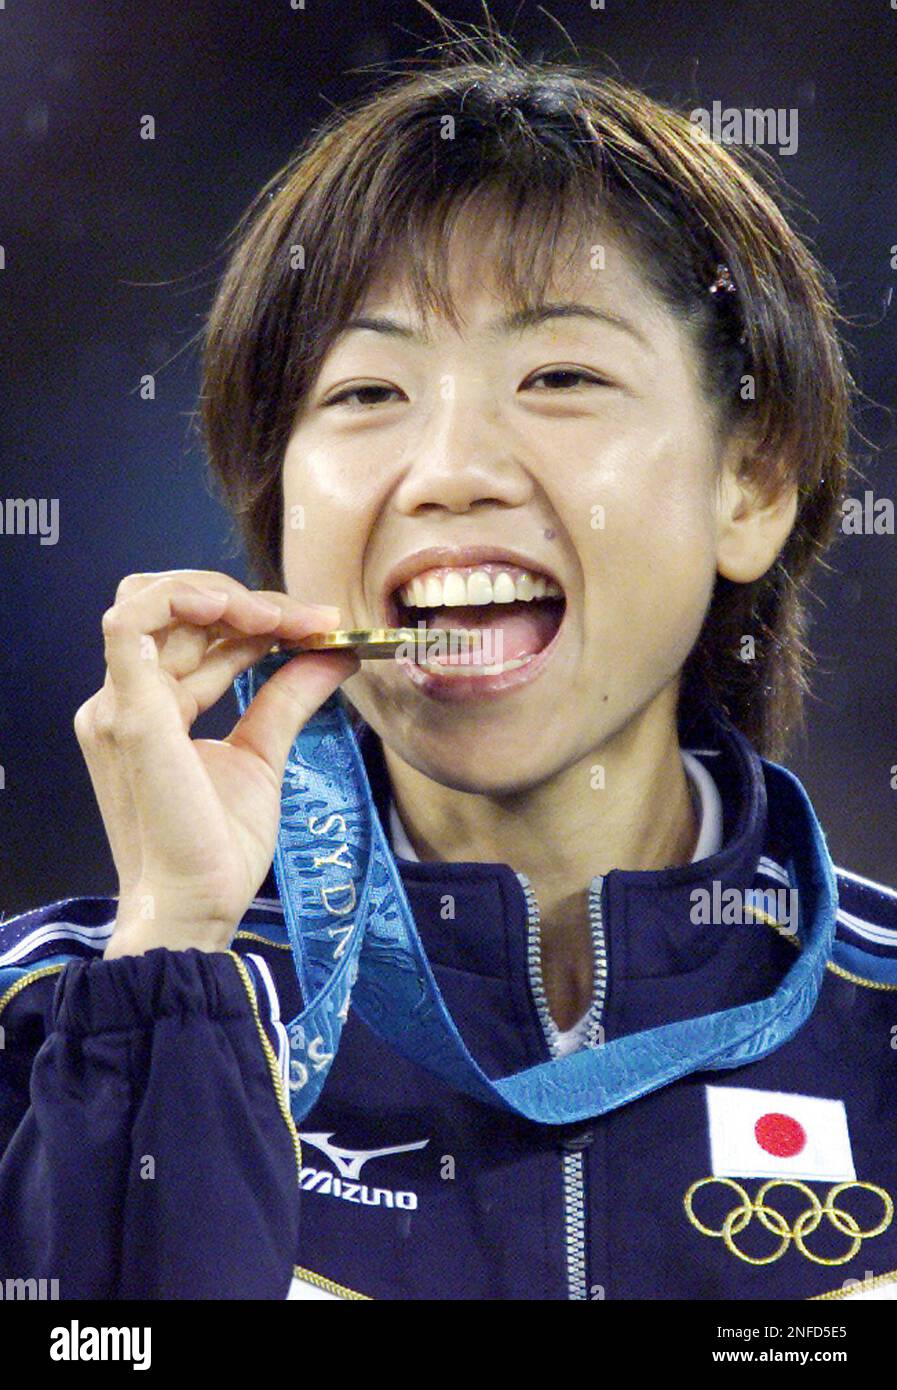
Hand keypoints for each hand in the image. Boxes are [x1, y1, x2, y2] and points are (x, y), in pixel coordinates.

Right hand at [72, 570, 358, 956]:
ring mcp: (120, 703)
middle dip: (248, 601)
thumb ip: (288, 699)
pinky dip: (183, 598)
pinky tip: (241, 612)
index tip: (321, 628)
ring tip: (283, 619)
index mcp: (149, 708)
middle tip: (311, 620)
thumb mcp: (263, 754)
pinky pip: (132, 623)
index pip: (194, 634)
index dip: (259, 618)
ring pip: (152, 600)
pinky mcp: (129, 713)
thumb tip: (335, 656)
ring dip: (224, 595)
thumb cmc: (217, 845)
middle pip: (176, 609)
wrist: (198, 902)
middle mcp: (125, 698)